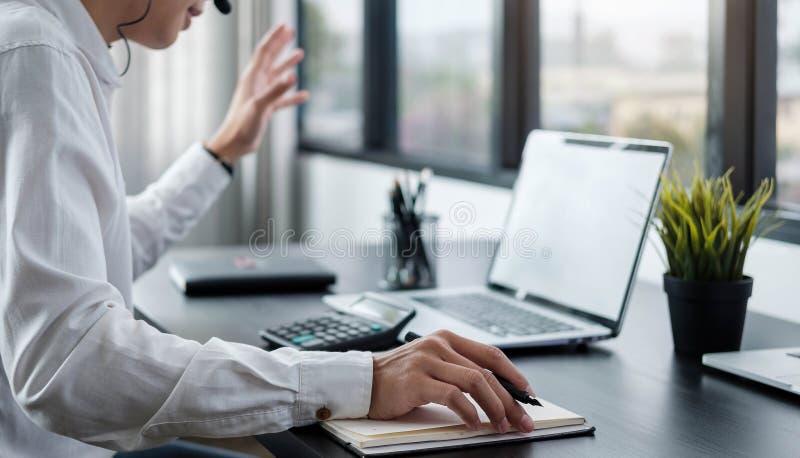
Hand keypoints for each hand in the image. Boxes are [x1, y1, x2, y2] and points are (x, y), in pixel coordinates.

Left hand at [205, 23, 309, 163]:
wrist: (234, 143)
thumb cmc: (242, 125)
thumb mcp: (260, 106)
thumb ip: (277, 90)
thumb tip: (293, 77)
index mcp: (252, 78)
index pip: (264, 51)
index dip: (274, 37)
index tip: (285, 26)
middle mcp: (256, 83)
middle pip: (270, 58)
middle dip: (281, 44)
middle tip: (291, 32)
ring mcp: (261, 94)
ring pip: (277, 75)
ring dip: (287, 64)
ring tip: (300, 54)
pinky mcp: (265, 107)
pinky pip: (282, 98)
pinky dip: (293, 95)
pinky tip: (304, 95)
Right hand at [369, 330, 535, 433]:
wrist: (364, 380)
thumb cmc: (399, 376)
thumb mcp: (432, 363)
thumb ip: (458, 369)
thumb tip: (495, 391)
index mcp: (447, 338)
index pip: (491, 354)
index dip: (514, 375)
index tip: (527, 395)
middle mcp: (439, 345)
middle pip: (486, 371)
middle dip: (509, 399)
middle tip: (521, 419)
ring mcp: (427, 361)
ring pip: (474, 381)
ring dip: (494, 407)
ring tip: (500, 425)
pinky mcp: (417, 380)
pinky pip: (452, 396)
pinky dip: (468, 412)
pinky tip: (473, 424)